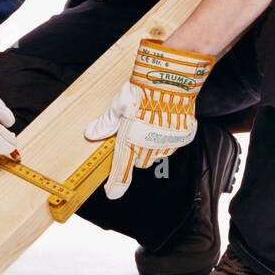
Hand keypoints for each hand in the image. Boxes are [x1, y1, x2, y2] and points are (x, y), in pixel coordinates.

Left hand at [83, 38, 214, 198]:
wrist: (169, 82)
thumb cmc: (141, 93)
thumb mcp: (117, 106)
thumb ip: (106, 123)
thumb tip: (92, 132)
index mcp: (130, 143)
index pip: (122, 171)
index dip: (117, 185)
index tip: (113, 193)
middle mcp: (150, 149)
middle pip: (141, 160)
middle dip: (137, 151)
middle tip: (134, 131)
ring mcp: (168, 144)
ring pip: (157, 151)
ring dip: (153, 143)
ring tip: (152, 120)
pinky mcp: (182, 137)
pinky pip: (173, 142)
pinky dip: (169, 135)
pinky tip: (166, 119)